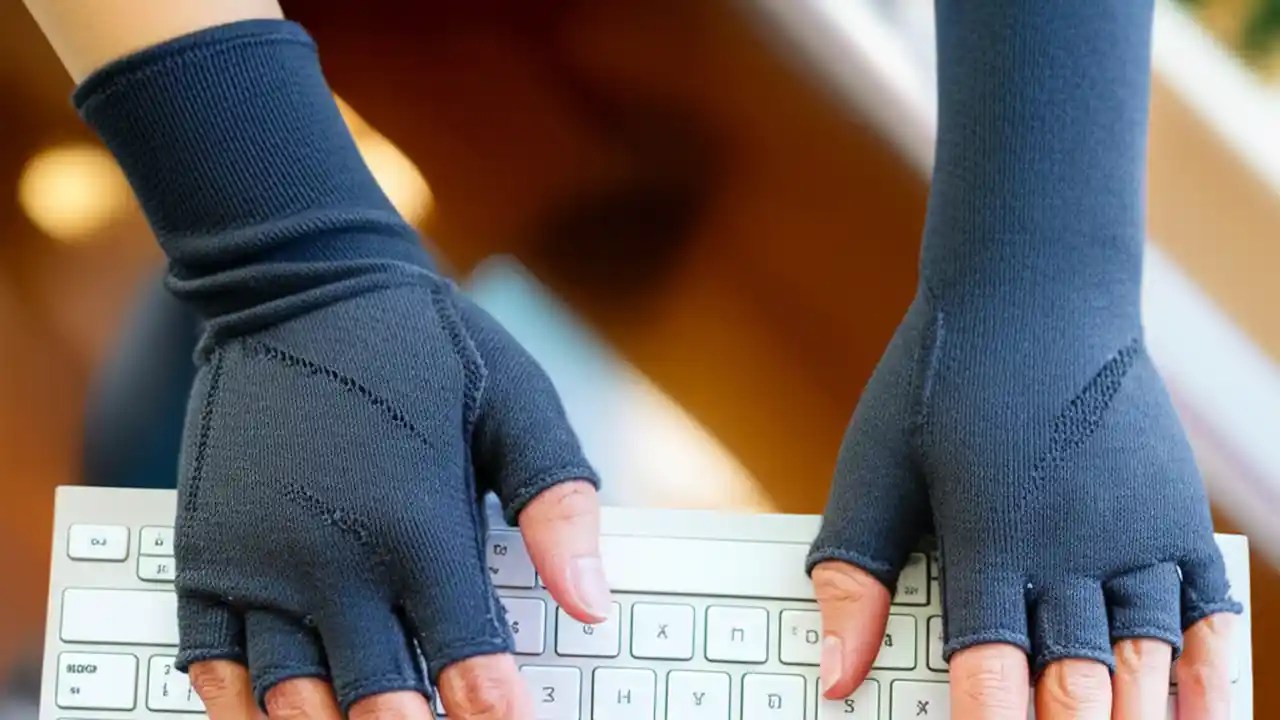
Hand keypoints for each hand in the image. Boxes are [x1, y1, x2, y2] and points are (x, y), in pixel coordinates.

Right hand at [173, 278, 609, 719]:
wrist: (298, 284)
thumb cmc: (421, 344)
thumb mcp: (515, 403)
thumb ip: (556, 505)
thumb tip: (593, 602)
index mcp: (421, 530)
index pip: (469, 665)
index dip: (496, 716)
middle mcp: (337, 561)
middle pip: (376, 702)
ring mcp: (263, 562)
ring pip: (289, 700)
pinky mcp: (209, 551)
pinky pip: (208, 661)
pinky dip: (235, 708)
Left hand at [806, 292, 1240, 718]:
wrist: (1035, 291)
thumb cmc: (943, 380)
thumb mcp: (876, 468)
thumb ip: (853, 573)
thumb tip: (835, 672)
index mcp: (988, 540)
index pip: (989, 671)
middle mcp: (1069, 547)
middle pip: (1076, 684)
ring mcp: (1133, 533)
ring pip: (1145, 662)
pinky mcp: (1176, 516)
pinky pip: (1209, 616)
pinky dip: (1207, 679)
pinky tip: (1194, 718)